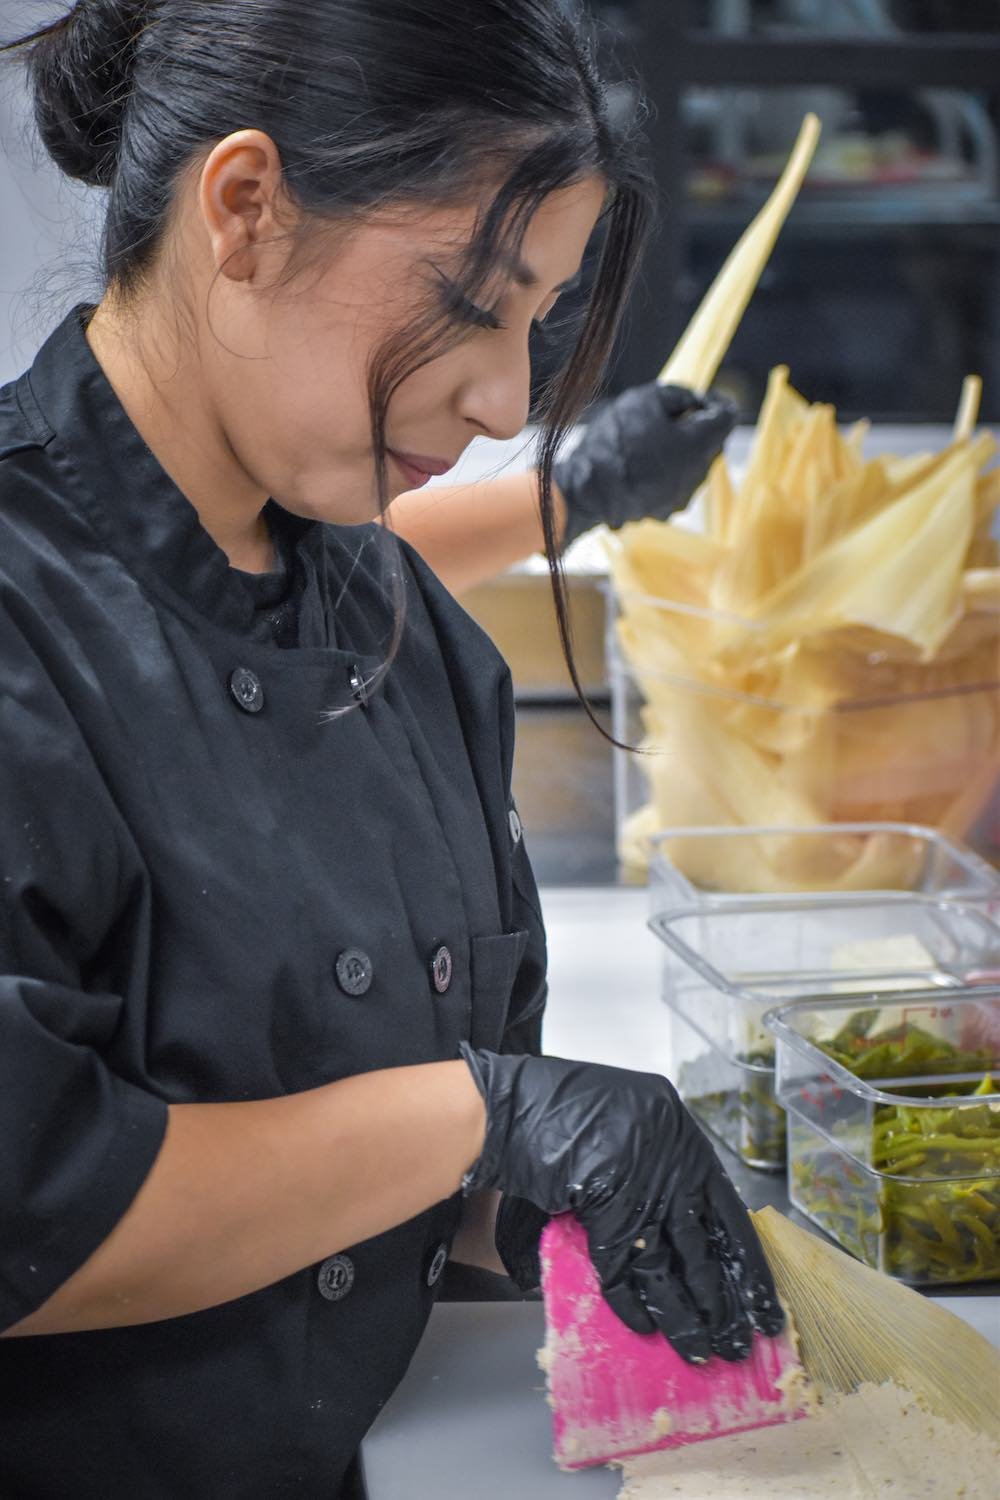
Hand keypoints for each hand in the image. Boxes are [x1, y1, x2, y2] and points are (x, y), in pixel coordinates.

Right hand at [460, 1046, 782, 1362]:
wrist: (519, 1106)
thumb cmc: (575, 1107)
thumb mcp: (642, 1121)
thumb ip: (665, 1168)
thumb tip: (682, 1225)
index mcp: (688, 1147)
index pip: (732, 1221)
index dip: (750, 1270)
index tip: (766, 1308)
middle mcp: (673, 1172)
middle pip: (706, 1254)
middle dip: (723, 1306)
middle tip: (736, 1345)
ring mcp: (641, 1195)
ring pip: (670, 1271)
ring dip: (684, 1317)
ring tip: (699, 1351)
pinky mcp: (605, 1217)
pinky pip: (623, 1272)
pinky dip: (630, 1302)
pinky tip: (641, 1326)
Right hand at [554, 382, 737, 548]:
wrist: (582, 491)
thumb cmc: (615, 440)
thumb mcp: (646, 398)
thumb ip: (681, 394)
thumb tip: (697, 402)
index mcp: (700, 445)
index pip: (727, 416)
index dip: (714, 401)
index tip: (694, 398)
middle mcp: (698, 476)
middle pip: (712, 443)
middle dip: (695, 427)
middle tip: (664, 416)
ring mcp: (681, 498)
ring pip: (693, 465)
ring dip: (680, 450)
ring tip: (648, 441)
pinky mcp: (664, 511)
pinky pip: (675, 483)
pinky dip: (666, 471)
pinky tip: (640, 464)